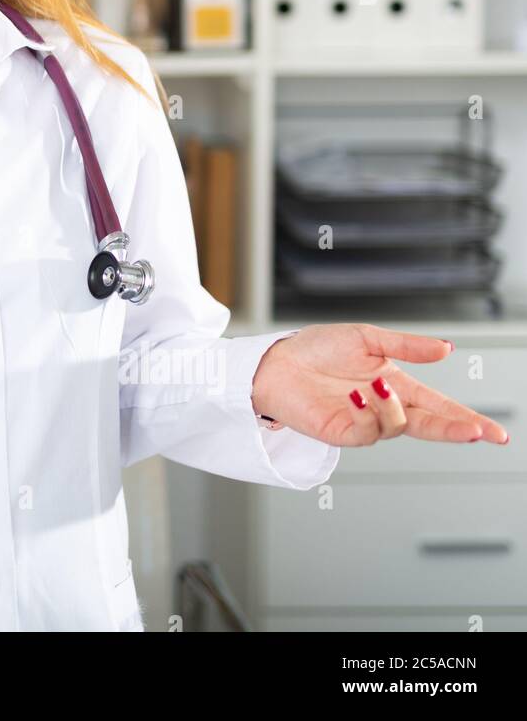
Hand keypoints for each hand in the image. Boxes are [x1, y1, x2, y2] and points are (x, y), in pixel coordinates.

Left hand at [251, 323, 510, 447]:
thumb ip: (407, 346)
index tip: (495, 433)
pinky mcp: (343, 432)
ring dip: (393, 407)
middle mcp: (385, 407)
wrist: (276, 362)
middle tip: (479, 433)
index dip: (467, 420)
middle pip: (430, 425)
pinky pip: (367, 431)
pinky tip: (356, 396)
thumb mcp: (366, 338)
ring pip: (398, 426)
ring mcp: (365, 422)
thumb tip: (447, 349)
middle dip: (456, 430)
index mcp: (396, 385)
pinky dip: (367, 413)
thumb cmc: (316, 349)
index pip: (440, 406)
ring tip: (374, 385)